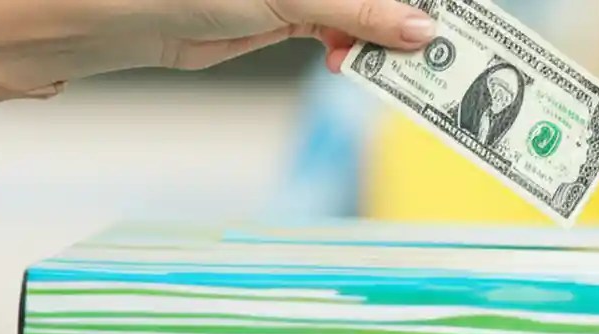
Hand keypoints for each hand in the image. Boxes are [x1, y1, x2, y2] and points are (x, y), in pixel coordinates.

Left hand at [148, 0, 437, 71]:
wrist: (142, 13)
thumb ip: (360, 10)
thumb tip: (420, 29)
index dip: (425, 2)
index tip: (456, 20)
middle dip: (407, 19)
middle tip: (436, 49)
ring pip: (366, 14)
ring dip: (380, 42)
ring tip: (390, 63)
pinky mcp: (295, 16)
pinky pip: (342, 35)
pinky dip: (352, 52)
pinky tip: (348, 63)